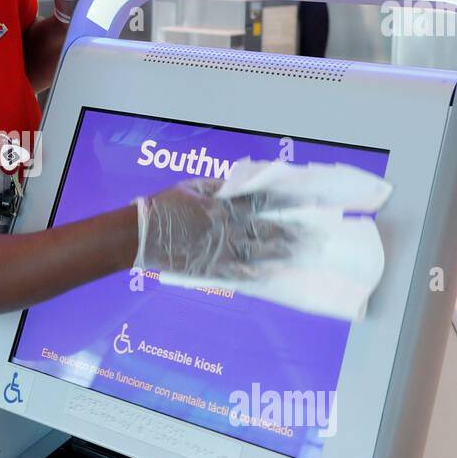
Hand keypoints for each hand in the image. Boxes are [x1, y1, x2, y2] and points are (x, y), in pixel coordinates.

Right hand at [134, 177, 295, 281]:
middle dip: (291, 232)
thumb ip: (219, 186)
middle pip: (266, 228)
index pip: (262, 202)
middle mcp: (227, 225)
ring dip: (279, 253)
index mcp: (224, 204)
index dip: (286, 203)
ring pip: (257, 251)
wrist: (141, 234)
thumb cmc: (164, 207)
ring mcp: (220, 247)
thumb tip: (241, 183)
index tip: (308, 204)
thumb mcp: (191, 187)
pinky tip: (269, 274)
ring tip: (298, 254)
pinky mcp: (210, 266)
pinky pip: (237, 271)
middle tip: (315, 236)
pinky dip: (254, 273)